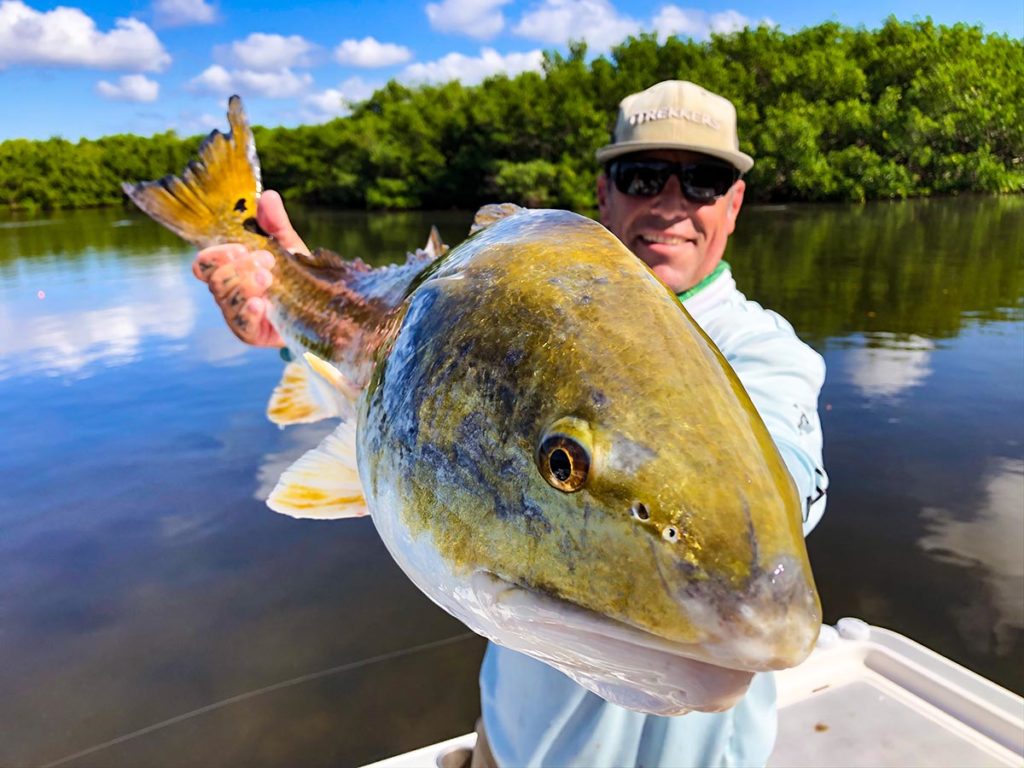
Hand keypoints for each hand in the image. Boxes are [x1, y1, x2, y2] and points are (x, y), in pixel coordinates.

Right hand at [192, 190, 307, 346]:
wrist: (321, 305)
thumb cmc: (296, 273)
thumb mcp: (287, 245)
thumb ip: (275, 222)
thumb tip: (268, 196)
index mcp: (230, 269)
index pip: (203, 264)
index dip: (216, 255)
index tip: (240, 247)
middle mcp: (228, 292)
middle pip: (214, 280)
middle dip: (239, 267)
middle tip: (267, 260)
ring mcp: (237, 315)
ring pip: (225, 299)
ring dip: (247, 285)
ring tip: (271, 278)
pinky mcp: (252, 334)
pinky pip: (241, 325)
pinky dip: (249, 312)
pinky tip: (263, 305)